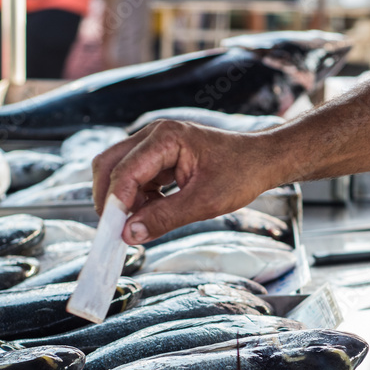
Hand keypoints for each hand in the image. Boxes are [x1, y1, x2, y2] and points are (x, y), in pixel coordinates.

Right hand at [92, 120, 277, 243]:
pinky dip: (137, 198)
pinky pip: (135, 178)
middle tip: (115, 230)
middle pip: (109, 164)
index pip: (125, 171)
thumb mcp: (204, 203)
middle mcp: (153, 135)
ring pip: (118, 172)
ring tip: (143, 223)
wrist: (261, 161)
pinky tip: (154, 212)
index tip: (113, 233)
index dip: (115, 204)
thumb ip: (164, 218)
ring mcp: (154, 145)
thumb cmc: (240, 174)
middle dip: (109, 199)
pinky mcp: (158, 158)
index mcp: (165, 138)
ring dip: (124, 200)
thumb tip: (130, 234)